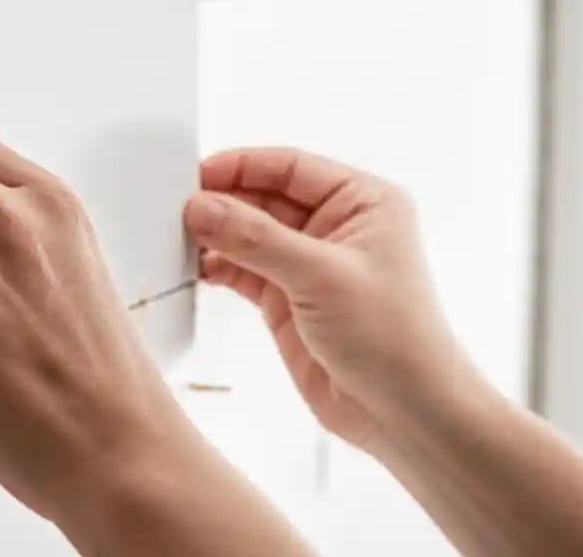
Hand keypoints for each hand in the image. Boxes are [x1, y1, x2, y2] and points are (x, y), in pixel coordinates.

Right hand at [183, 148, 472, 449]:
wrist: (405, 415)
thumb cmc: (394, 339)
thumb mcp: (321, 276)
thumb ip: (255, 239)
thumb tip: (202, 207)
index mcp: (363, 202)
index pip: (290, 167)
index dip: (241, 166)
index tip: (196, 176)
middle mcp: (336, 227)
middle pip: (264, 197)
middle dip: (222, 203)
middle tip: (176, 210)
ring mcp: (309, 264)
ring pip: (249, 234)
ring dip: (216, 237)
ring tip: (177, 240)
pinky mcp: (288, 300)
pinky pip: (243, 270)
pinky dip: (217, 268)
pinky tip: (195, 269)